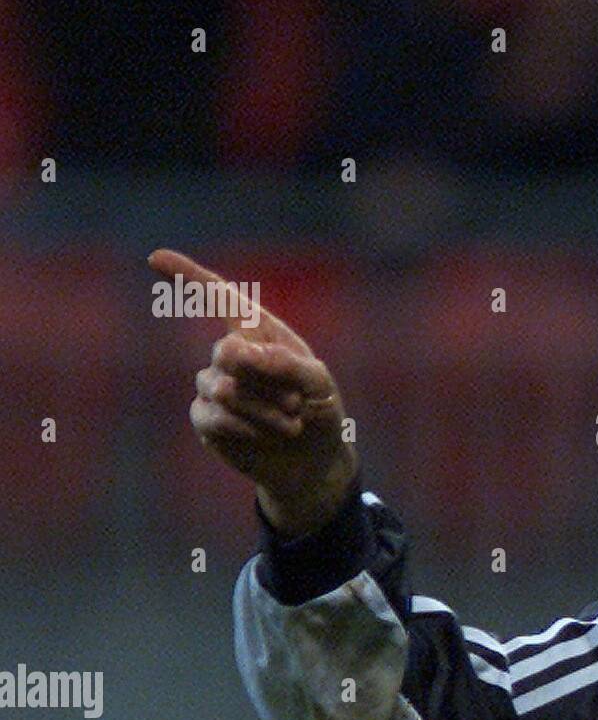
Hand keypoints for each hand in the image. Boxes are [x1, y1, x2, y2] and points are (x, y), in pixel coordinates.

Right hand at [152, 248, 359, 537]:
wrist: (312, 461)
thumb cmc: (319, 411)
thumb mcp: (318, 384)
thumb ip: (284, 362)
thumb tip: (234, 348)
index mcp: (260, 333)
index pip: (221, 298)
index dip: (189, 277)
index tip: (156, 258)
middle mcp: (232, 354)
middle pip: (228, 353)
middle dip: (266, 381)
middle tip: (297, 403)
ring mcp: (214, 385)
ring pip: (224, 390)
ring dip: (264, 411)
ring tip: (292, 423)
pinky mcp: (206, 418)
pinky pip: (214, 417)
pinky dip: (247, 427)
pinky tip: (268, 436)